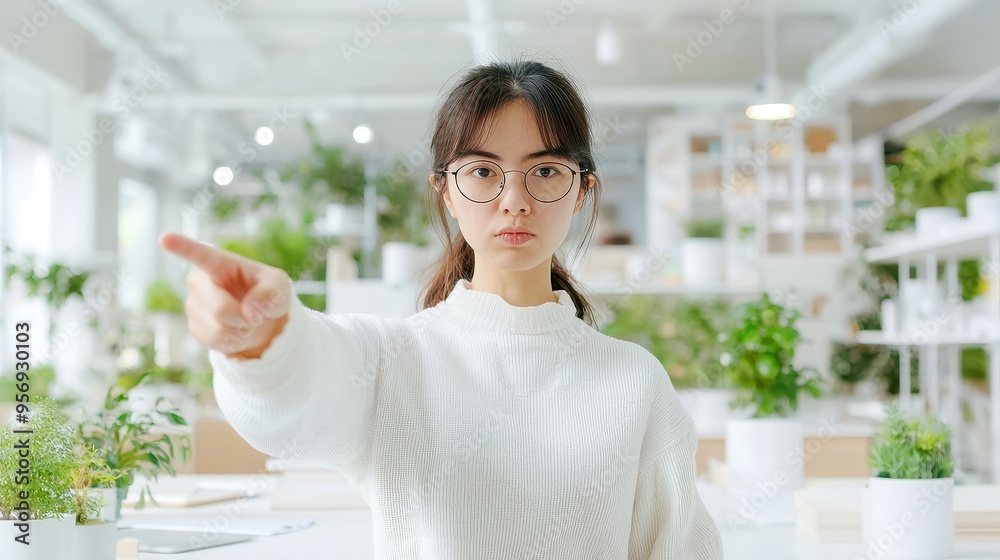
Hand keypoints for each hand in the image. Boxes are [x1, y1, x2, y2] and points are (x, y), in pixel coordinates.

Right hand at [159, 232, 291, 359]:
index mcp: (219, 263)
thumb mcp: (279, 287)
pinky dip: (234, 341)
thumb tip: (249, 311)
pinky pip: (215, 342)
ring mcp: (193, 304)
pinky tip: (236, 331)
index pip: (199, 254)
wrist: (261, 319)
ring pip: (218, 329)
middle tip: (256, 315)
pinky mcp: (194, 326)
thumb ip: (270, 293)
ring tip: (246, 321)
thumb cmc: (267, 294)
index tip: (165, 238)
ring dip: (241, 331)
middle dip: (244, 318)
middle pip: (220, 308)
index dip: (182, 247)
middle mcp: (200, 281)